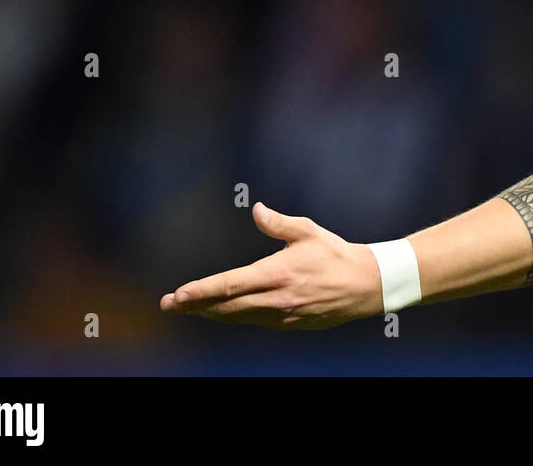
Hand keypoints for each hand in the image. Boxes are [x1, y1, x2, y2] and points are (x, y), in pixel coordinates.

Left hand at [159, 202, 382, 328]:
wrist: (364, 285)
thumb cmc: (334, 253)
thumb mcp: (308, 231)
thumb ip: (278, 223)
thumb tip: (255, 208)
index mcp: (278, 273)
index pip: (230, 285)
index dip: (201, 291)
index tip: (178, 294)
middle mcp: (276, 298)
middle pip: (226, 307)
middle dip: (194, 306)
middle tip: (168, 304)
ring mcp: (281, 315)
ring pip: (237, 317)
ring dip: (210, 313)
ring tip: (188, 308)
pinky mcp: (288, 324)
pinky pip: (253, 321)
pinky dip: (233, 316)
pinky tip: (221, 312)